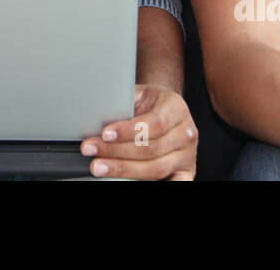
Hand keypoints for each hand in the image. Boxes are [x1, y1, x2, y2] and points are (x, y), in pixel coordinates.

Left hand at [80, 84, 196, 179]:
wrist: (165, 107)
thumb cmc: (149, 102)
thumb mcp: (138, 94)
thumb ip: (124, 104)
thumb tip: (96, 113)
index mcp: (177, 108)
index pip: (155, 123)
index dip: (129, 131)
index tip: (105, 134)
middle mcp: (186, 133)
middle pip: (152, 149)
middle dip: (117, 152)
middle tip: (91, 150)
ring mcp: (187, 155)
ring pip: (156, 168)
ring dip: (124, 169)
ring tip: (99, 167)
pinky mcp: (186, 171)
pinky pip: (177, 183)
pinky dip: (157, 185)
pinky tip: (133, 182)